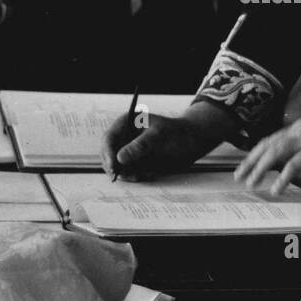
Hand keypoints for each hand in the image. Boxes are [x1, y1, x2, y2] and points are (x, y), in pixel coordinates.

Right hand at [99, 102, 237, 179]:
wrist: (192, 142)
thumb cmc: (176, 133)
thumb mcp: (158, 137)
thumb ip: (139, 147)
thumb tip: (120, 159)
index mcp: (127, 123)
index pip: (109, 139)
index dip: (108, 153)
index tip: (114, 166)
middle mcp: (125, 137)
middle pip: (110, 155)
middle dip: (116, 167)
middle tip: (127, 176)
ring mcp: (130, 151)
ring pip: (119, 167)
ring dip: (129, 174)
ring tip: (146, 173)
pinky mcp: (137, 162)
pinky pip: (130, 173)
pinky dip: (138, 176)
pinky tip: (151, 172)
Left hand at [236, 88, 300, 192]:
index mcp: (300, 127)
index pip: (271, 139)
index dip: (256, 152)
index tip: (246, 163)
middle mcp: (299, 130)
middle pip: (267, 145)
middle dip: (251, 161)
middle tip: (239, 176)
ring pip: (275, 153)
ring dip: (260, 169)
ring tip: (251, 183)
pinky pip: (296, 163)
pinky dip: (283, 177)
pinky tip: (277, 187)